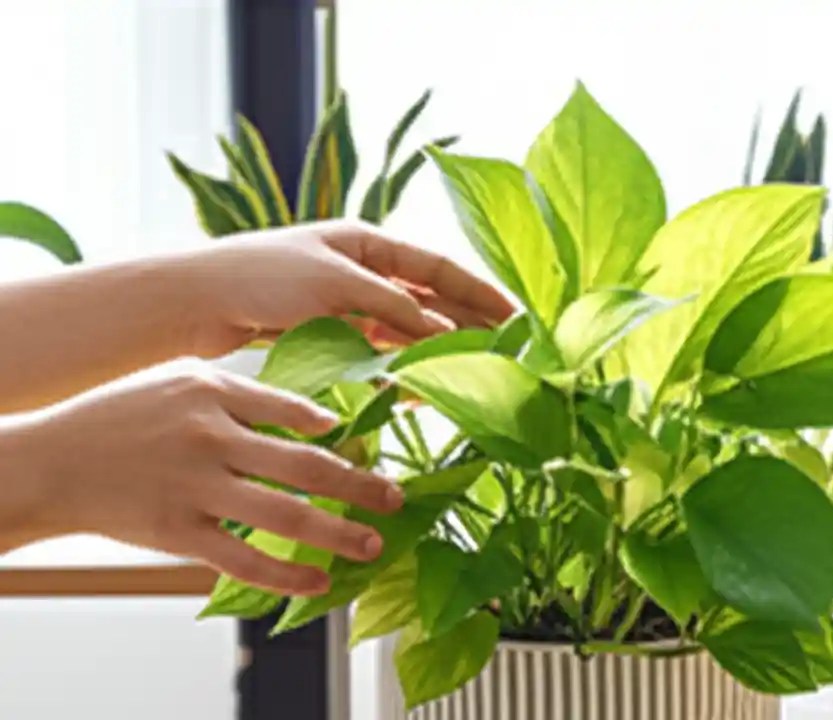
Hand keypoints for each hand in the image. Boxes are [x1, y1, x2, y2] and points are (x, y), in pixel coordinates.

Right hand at [0, 360, 403, 594]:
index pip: (297, 409)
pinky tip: (317, 580)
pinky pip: (243, 560)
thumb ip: (249, 396)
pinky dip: (286, 574)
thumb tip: (321, 420)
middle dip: (359, 485)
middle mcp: (210, 438)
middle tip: (396, 499)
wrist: (53, 461)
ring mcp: (195, 488)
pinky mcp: (177, 533)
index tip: (381, 443)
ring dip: (337, 534)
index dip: (346, 429)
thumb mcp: (184, 382)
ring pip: (284, 516)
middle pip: (305, 465)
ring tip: (372, 545)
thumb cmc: (124, 417)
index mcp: (215, 393)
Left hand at [183, 220, 514, 354]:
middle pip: (430, 300)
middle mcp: (362, 270)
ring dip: (436, 350)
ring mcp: (345, 303)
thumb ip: (396, 309)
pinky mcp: (326, 334)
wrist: (195, 302)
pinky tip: (416, 387)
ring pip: (406, 330)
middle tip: (506, 353)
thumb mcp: (338, 284)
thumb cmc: (261, 276)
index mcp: (368, 241)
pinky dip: (398, 366)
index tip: (517, 316)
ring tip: (468, 376)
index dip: (481, 292)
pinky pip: (377, 351)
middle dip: (467, 324)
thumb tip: (447, 335)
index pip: (440, 267)